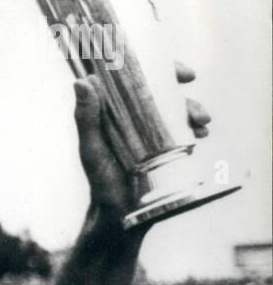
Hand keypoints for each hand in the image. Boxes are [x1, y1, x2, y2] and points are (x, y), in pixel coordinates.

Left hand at [72, 62, 211, 222]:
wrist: (118, 214)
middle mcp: (134, 119)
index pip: (137, 81)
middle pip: (164, 95)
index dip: (162, 70)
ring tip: (202, 124)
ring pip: (178, 113)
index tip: (182, 72)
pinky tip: (202, 136)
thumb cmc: (100, 180)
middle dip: (186, 97)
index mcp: (115, 112)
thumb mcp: (91, 148)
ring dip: (195, 112)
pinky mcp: (166, 151)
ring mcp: (152, 134)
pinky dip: (197, 130)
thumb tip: (81, 82)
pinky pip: (185, 134)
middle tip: (197, 109)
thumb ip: (86, 119)